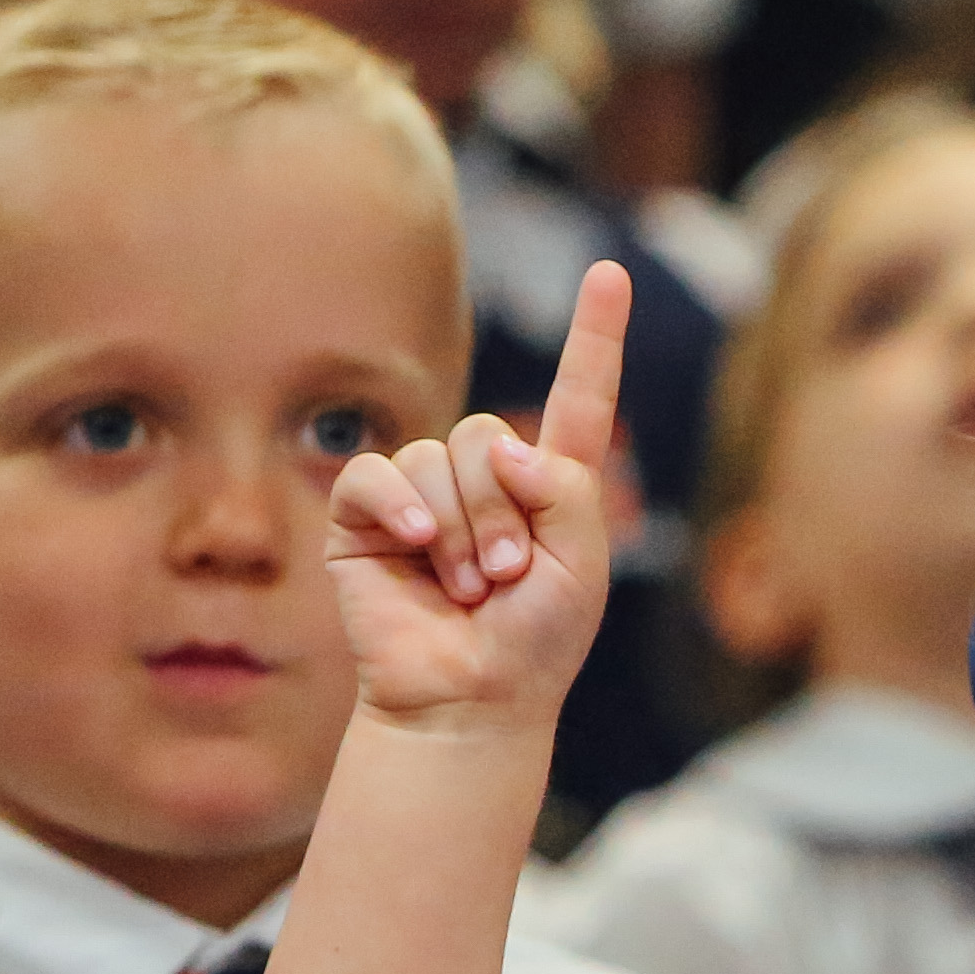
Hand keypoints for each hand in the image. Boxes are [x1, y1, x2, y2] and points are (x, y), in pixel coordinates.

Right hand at [325, 259, 628, 731]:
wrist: (472, 699)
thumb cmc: (536, 641)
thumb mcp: (582, 560)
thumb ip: (565, 484)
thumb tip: (500, 445)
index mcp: (550, 484)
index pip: (577, 397)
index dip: (593, 336)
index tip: (610, 274)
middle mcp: (485, 479)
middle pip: (487, 434)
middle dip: (503, 510)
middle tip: (507, 578)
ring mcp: (422, 496)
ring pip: (436, 455)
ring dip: (463, 528)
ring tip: (470, 588)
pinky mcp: (365, 518)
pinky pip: (374, 475)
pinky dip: (398, 505)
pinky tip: (418, 543)